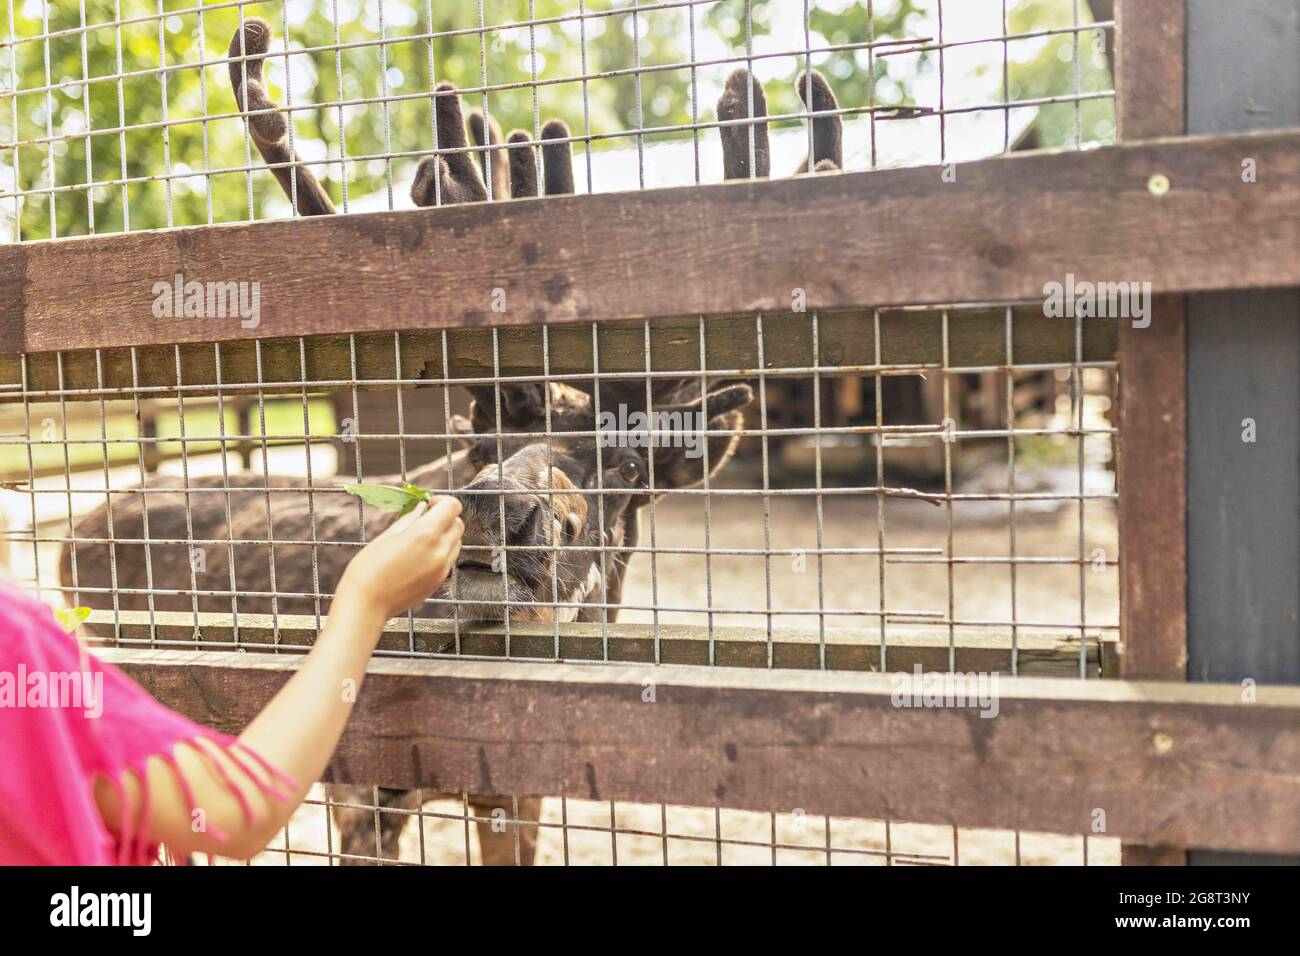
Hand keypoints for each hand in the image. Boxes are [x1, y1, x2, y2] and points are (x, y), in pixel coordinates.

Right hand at [337, 496, 462, 622]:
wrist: (367, 604)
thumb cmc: (368, 568)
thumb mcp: (387, 536)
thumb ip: (410, 520)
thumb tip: (423, 508)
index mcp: (426, 534)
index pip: (453, 507)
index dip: (442, 501)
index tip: (429, 505)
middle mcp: (440, 550)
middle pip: (458, 524)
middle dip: (445, 518)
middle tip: (425, 521)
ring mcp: (442, 568)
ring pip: (457, 542)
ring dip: (445, 536)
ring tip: (420, 540)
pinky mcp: (439, 581)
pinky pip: (449, 559)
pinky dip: (441, 552)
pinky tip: (419, 556)